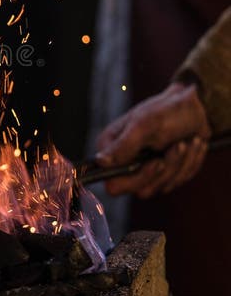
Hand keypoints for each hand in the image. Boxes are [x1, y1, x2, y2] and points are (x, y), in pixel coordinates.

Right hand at [95, 81, 210, 198]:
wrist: (196, 106)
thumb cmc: (167, 111)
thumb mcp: (144, 126)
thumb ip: (122, 146)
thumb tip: (100, 161)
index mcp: (112, 150)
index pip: (114, 184)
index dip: (135, 180)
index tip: (157, 162)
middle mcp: (125, 163)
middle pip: (141, 190)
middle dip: (166, 168)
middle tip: (179, 146)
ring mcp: (144, 169)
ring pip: (161, 187)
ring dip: (180, 163)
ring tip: (187, 140)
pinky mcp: (164, 173)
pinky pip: (177, 182)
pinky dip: (189, 163)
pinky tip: (193, 144)